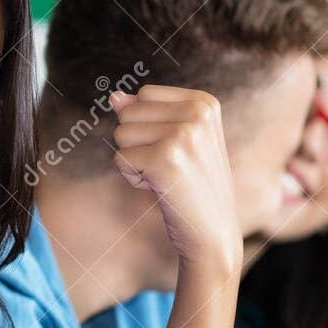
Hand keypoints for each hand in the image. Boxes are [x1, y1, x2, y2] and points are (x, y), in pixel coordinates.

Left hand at [110, 86, 242, 279]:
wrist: (213, 233)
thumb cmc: (193, 187)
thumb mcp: (177, 141)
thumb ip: (147, 114)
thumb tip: (114, 96)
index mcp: (205, 103)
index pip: (145, 94)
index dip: (148, 125)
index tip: (176, 150)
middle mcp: (198, 113)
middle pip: (129, 112)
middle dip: (138, 142)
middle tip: (170, 167)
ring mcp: (183, 135)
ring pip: (121, 134)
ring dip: (135, 161)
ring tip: (166, 177)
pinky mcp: (165, 159)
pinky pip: (120, 159)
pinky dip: (133, 179)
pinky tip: (160, 188)